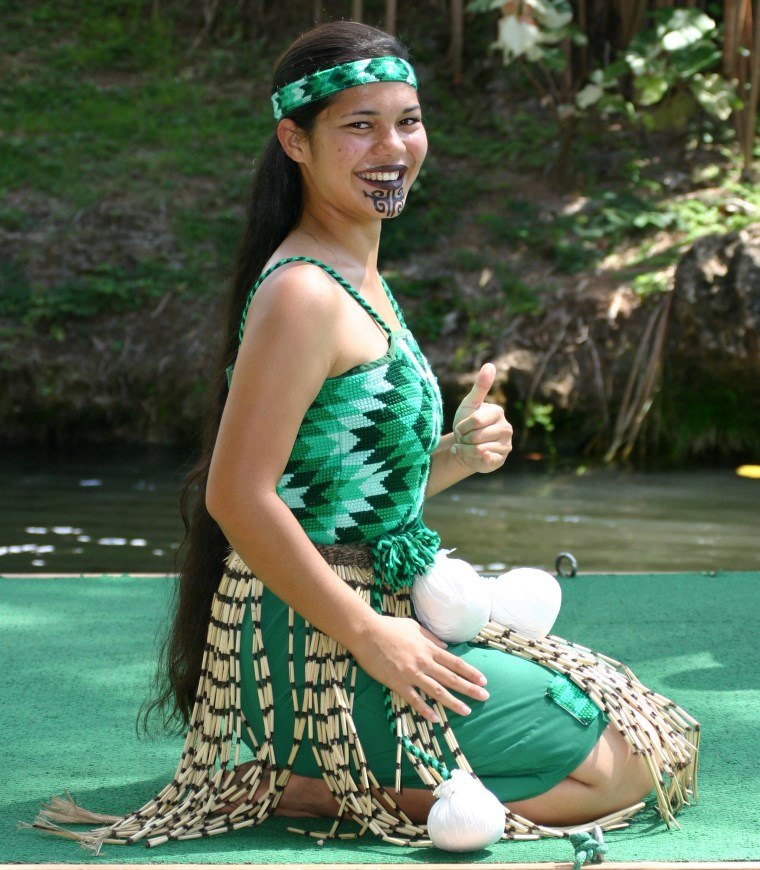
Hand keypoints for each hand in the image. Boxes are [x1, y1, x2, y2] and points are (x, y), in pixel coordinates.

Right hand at [350, 613, 488, 722]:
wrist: (367, 633)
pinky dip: (425, 709)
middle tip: (484, 697)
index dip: (470, 672)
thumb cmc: (389, 627)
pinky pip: (414, 699)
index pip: (454, 662)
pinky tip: (435, 719)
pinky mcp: (398, 683)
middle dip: (469, 688)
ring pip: (437, 691)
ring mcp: (411, 674)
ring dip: (453, 702)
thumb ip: (431, 637)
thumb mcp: (414, 627)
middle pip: (451, 678)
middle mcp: (424, 662)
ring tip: (466, 711)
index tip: (483, 680)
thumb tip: (446, 646)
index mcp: (429, 648)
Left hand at [451, 363, 512, 472]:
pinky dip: (475, 459)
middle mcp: (506, 428)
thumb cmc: (467, 424)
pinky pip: (486, 460)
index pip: (475, 421)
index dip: (462, 426)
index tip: (461, 427)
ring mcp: (506, 445)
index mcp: (498, 412)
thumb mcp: (470, 404)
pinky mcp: (501, 459)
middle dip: (464, 439)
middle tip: (465, 438)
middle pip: (476, 436)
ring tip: (466, 446)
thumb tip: (490, 364)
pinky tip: (474, 456)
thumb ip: (480, 386)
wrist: (465, 447)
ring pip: (478, 450)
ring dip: (465, 450)